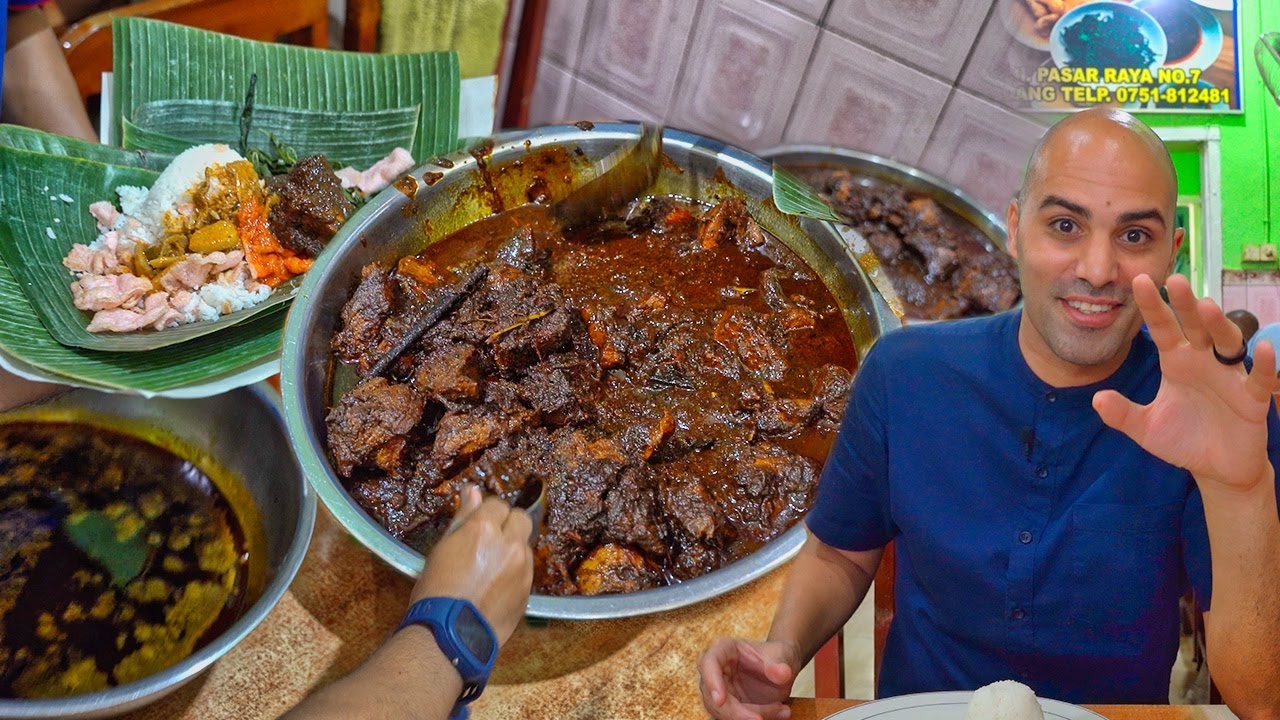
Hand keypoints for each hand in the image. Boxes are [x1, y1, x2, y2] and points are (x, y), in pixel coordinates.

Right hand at [412, 485, 533, 643]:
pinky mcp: (528, 590)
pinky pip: (526, 570)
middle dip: (508, 524)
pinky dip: (515, 571)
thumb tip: (473, 491)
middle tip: (489, 541)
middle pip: (521, 518)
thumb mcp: (442, 548)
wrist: (450, 634)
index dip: (487, 513)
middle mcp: (510, 544)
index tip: (477, 525)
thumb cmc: (437, 589)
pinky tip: (497, 586)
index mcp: (485, 529)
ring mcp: (522, 568)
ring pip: (525, 545)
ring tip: (490, 568)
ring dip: (513, 548)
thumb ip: (463, 517)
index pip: (497, 504)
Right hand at [698, 637, 798, 719]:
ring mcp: (720, 691)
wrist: (781, 670)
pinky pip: (735, 719)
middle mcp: (716, 671)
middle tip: (760, 718)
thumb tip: (782, 673)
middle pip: (713, 697)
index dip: (712, 681)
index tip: (720, 700)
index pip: (708, 663)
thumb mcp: (782, 655)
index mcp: (723, 649)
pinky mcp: (728, 707)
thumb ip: (779, 665)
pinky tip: (780, 713)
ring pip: (724, 713)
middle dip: (737, 712)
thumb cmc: (777, 656)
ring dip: (750, 717)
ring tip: (783, 711)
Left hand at [1093, 274, 1278, 492]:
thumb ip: (1122, 415)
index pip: (1162, 328)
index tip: (1138, 281)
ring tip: (1207, 307)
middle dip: (1185, 304)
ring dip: (1218, 325)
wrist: (1216, 468)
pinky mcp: (1251, 399)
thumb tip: (1096, 399)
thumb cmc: (1182, 438)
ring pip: (1226, 343)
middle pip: (1195, 327)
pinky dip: (1262, 365)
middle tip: (1174, 279)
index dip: (1152, 306)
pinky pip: (1258, 379)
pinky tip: (1261, 349)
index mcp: (1177, 361)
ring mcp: (1229, 377)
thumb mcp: (1146, 428)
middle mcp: (1203, 361)